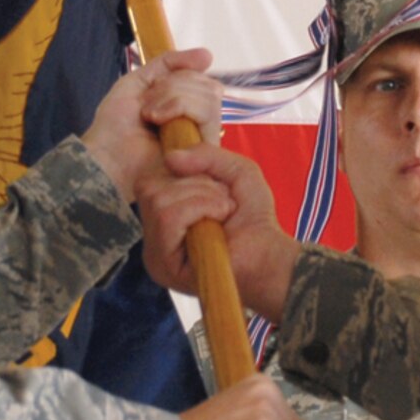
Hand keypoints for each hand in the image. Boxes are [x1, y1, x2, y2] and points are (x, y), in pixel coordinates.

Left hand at [80, 48, 220, 202]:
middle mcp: (199, 121)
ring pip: (209, 97)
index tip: (151, 89)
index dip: (178, 75)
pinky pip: (207, 113)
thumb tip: (208, 55)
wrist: (106, 154)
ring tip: (150, 116)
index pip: (202, 78)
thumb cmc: (117, 124)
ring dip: (172, 98)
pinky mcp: (205, 149)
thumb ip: (170, 63)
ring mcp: (204, 136)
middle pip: (209, 86)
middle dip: (173, 87)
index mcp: (185, 105)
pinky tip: (158, 122)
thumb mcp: (140, 81)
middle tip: (147, 106)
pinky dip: (178, 107)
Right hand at [138, 144, 301, 318]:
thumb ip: (205, 154)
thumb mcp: (236, 171)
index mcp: (163, 217)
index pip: (148, 182)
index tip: (214, 188)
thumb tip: (169, 158)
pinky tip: (219, 222)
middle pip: (151, 188)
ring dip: (202, 198)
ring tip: (223, 213)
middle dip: (196, 185)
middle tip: (223, 204)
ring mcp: (155, 254)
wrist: (270, 255)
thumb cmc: (254, 219)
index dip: (183, 175)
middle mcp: (153, 237)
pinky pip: (168, 219)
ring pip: (159, 201)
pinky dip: (199, 209)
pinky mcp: (165, 265)